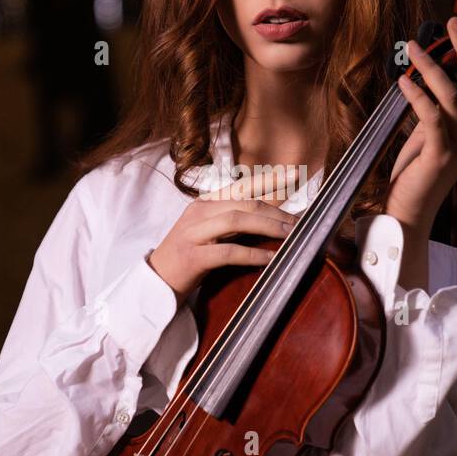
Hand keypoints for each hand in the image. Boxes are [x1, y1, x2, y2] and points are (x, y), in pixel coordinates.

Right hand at [147, 168, 299, 299]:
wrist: (157, 282)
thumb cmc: (190, 258)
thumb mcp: (211, 233)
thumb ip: (236, 223)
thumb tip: (274, 220)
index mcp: (205, 204)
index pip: (242, 186)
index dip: (269, 179)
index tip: (294, 174)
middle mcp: (199, 213)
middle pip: (243, 202)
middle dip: (275, 210)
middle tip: (299, 222)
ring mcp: (194, 233)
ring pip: (236, 220)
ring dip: (267, 226)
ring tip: (289, 236)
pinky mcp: (193, 256)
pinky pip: (228, 252)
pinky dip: (252, 254)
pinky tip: (269, 259)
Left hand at [386, 18, 456, 235]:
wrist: (409, 211)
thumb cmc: (416, 172)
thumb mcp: (429, 134)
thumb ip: (435, 109)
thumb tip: (427, 75)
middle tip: (452, 22)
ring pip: (454, 95)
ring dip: (434, 67)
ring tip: (414, 47)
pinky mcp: (441, 155)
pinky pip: (432, 116)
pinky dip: (418, 95)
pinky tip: (404, 81)